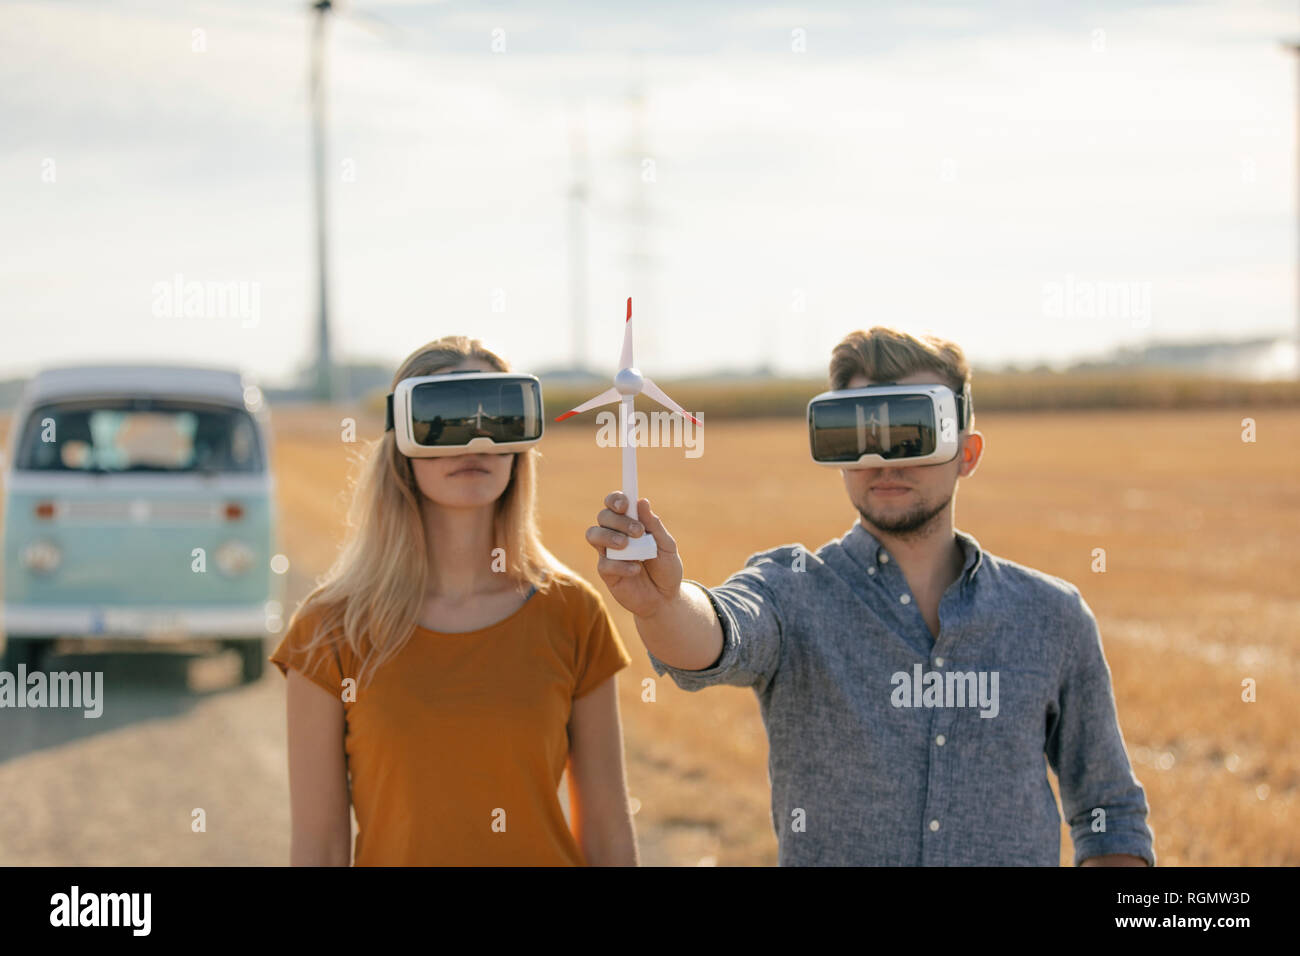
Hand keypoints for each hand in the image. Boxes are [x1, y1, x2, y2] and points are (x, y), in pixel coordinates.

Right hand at [586, 492, 682, 618]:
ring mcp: (609, 553)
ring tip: (627, 545)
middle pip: (603, 516)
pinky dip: (620, 565)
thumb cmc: (666, 569)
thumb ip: (654, 526)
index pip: (615, 504)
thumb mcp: (667, 546)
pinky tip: (636, 569)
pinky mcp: (607, 573)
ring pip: (593, 534)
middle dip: (618, 521)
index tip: (625, 504)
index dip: (615, 499)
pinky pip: (605, 563)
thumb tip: (641, 501)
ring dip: (609, 536)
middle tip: (639, 532)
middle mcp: (615, 534)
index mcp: (630, 523)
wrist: (666, 599)